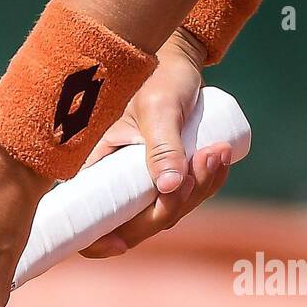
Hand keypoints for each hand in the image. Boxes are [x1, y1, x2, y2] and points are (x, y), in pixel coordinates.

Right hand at [80, 29, 232, 258]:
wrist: (177, 60)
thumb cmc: (158, 76)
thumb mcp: (159, 110)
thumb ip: (162, 146)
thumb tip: (169, 189)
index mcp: (93, 169)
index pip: (86, 220)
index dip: (98, 242)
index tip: (120, 245)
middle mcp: (113, 182)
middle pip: (135, 225)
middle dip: (171, 207)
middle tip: (200, 165)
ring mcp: (139, 183)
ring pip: (166, 213)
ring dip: (198, 192)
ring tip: (216, 150)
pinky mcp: (164, 177)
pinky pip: (185, 197)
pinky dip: (207, 184)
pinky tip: (220, 158)